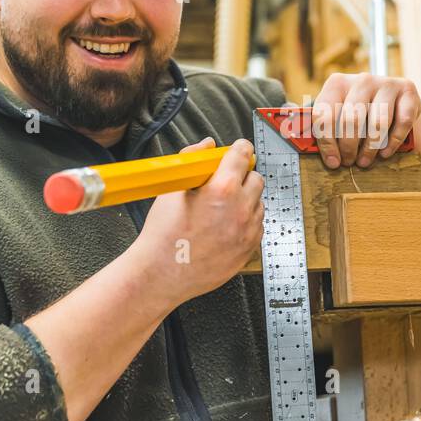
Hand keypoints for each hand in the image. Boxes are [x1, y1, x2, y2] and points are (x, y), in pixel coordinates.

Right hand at [129, 137, 262, 306]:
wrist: (162, 274)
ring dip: (246, 200)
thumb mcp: (172, 189)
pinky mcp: (248, 250)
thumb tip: (206, 145)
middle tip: (226, 180)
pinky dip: (246, 222)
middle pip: (256, 179)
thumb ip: (192, 160)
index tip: (240, 149)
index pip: (242, 156)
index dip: (240, 148)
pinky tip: (225, 225)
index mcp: (222, 189)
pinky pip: (256, 227)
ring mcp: (247, 232)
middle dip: (243, 176)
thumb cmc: (163, 234)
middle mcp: (241, 210)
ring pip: (258, 204)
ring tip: (222, 207)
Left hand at [310, 72, 420, 167]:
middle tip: (349, 163)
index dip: (327, 142)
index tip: (333, 162)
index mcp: (337, 83)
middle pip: (351, 119)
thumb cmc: (360, 116)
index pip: (325, 114)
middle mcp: (361, 79)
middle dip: (349, 147)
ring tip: (365, 161)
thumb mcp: (339, 116)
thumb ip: (323, 128)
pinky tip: (385, 153)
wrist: (395, 104)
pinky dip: (393, 142)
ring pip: (377, 123)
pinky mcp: (408, 90)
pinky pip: (401, 122)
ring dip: (371, 148)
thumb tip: (304, 143)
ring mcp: (386, 83)